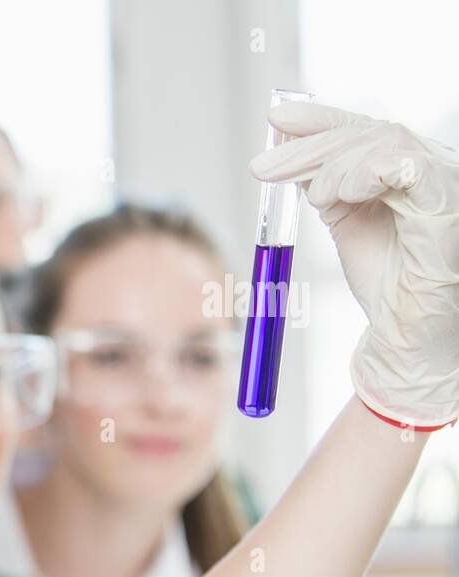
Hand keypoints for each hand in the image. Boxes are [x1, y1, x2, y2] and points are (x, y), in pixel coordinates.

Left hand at [250, 102, 458, 427]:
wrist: (404, 330)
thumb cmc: (384, 278)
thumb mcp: (344, 217)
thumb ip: (323, 183)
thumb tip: (284, 152)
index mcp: (405, 167)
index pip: (362, 130)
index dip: (320, 119)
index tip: (276, 117)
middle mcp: (429, 168)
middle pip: (369, 134)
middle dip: (310, 147)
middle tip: (263, 168)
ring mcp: (443, 186)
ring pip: (388, 146)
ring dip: (338, 165)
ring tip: (314, 196)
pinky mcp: (446, 211)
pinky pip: (414, 173)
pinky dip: (375, 171)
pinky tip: (346, 188)